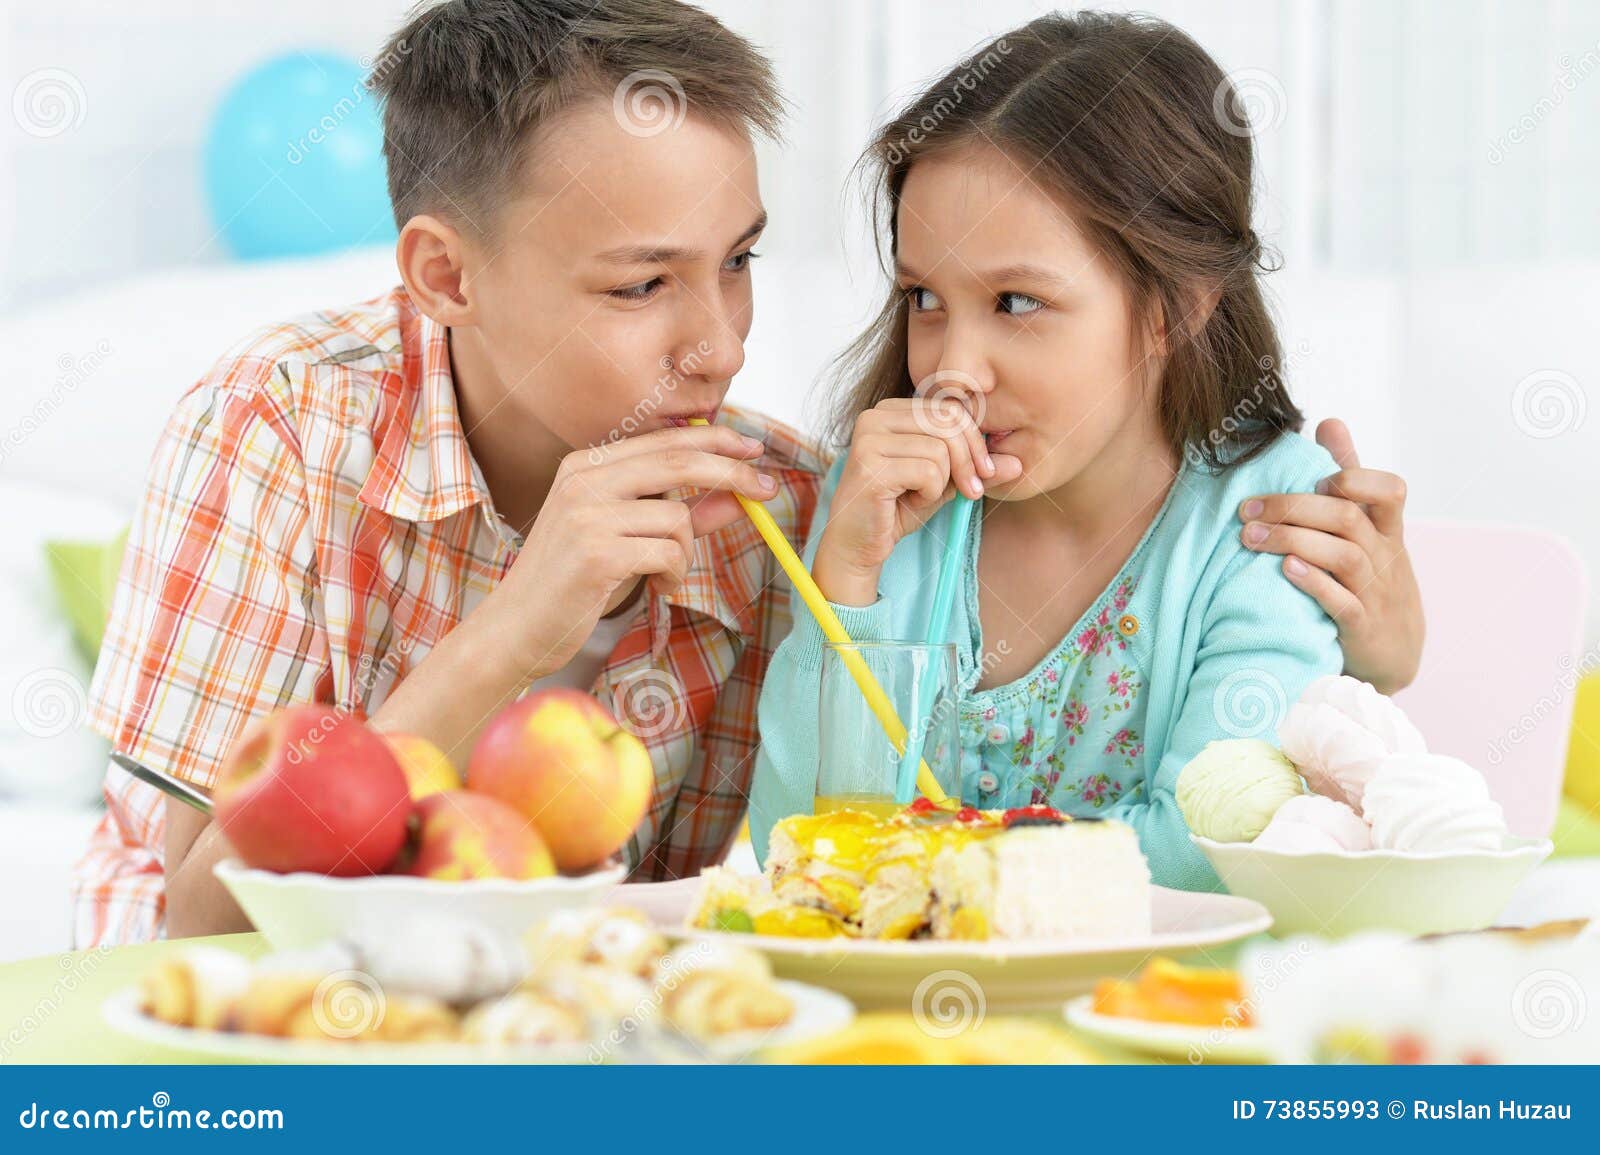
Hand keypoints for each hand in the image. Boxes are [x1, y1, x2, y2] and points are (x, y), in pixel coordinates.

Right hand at [502, 423, 776, 675]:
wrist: (517, 627)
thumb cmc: (574, 581)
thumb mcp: (627, 536)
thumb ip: (680, 511)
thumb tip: (737, 494)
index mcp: (586, 463)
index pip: (665, 440)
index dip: (716, 441)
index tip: (753, 450)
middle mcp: (584, 479)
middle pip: (679, 461)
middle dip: (733, 473)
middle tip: (767, 491)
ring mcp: (587, 514)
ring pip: (678, 517)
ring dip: (686, 553)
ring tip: (664, 574)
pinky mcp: (597, 553)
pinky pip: (668, 553)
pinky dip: (673, 574)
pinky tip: (654, 588)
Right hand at [813, 397, 1020, 604]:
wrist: (858, 546)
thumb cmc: (896, 510)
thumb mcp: (944, 484)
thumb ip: (976, 469)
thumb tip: (1018, 463)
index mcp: (890, 411)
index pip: (949, 409)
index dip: (974, 441)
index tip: (983, 474)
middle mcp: (875, 416)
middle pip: (948, 422)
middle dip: (969, 460)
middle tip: (972, 491)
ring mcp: (868, 439)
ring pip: (940, 448)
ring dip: (944, 481)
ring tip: (923, 496)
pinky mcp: (869, 465)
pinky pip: (927, 471)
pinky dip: (929, 493)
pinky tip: (909, 501)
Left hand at [1237, 418, 1423, 693]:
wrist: (1394, 653)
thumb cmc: (1371, 577)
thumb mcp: (1369, 530)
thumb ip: (1349, 478)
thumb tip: (1330, 421)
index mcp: (1386, 530)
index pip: (1391, 491)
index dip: (1357, 478)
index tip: (1318, 477)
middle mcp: (1384, 557)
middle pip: (1348, 519)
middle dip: (1295, 507)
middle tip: (1247, 509)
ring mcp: (1375, 592)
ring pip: (1343, 556)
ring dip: (1292, 541)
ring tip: (1250, 537)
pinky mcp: (1361, 626)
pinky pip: (1342, 602)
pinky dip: (1313, 583)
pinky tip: (1284, 569)